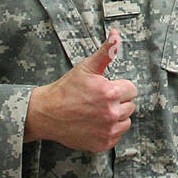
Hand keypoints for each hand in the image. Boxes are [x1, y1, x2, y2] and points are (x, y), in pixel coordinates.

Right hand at [23, 29, 137, 150]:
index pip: (131, 89)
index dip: (118, 87)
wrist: (46, 113)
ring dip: (115, 117)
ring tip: (96, 111)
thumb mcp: (86, 67)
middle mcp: (111, 114)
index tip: (104, 88)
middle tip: (97, 100)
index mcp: (110, 93)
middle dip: (117, 102)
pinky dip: (108, 131)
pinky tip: (94, 123)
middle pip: (130, 106)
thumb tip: (115, 33)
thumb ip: (106, 51)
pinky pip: (116, 136)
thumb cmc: (66, 89)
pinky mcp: (102, 143)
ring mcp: (107, 131)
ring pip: (125, 121)